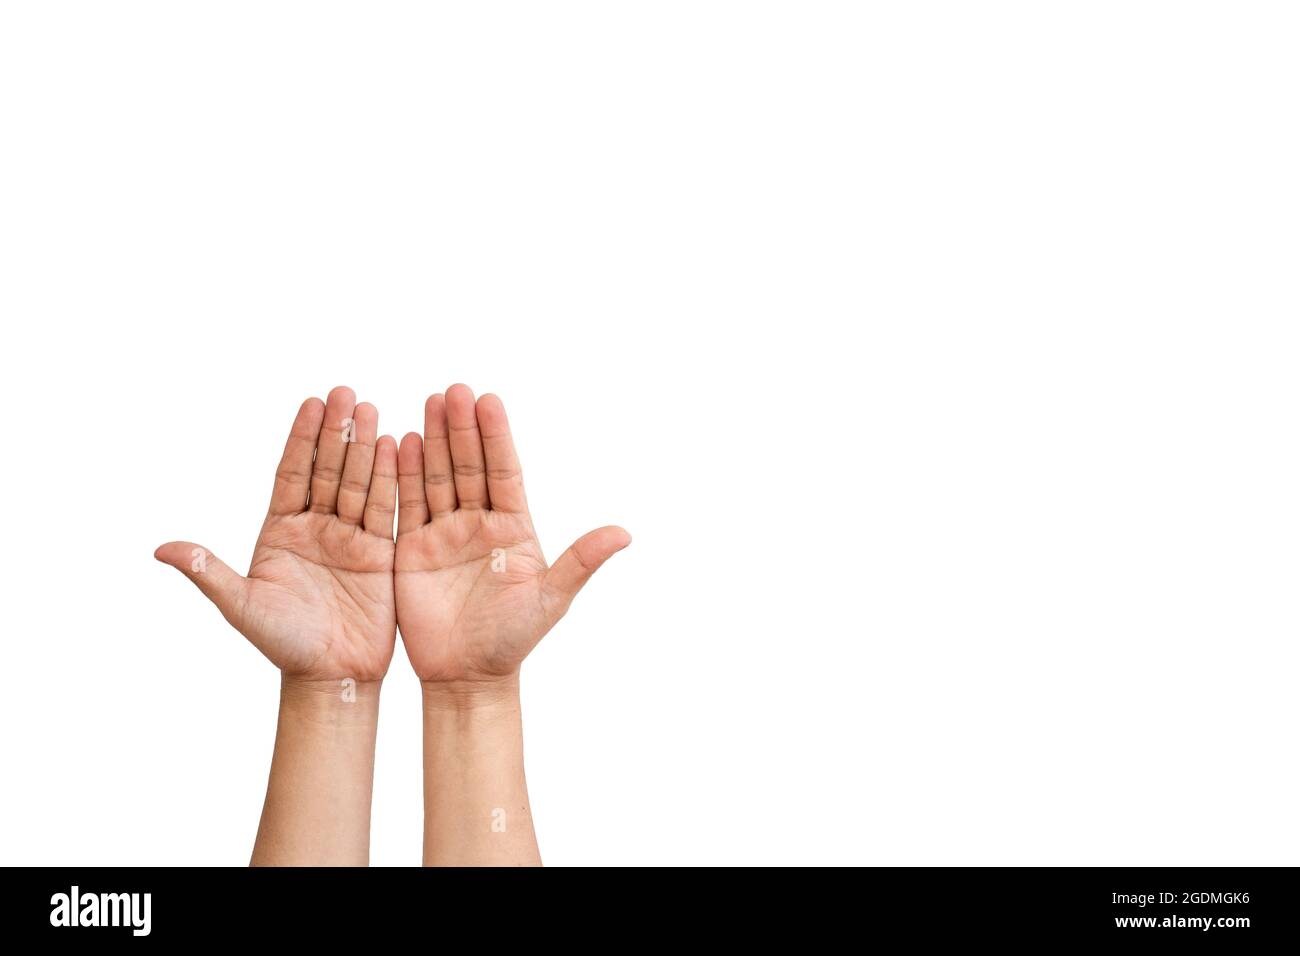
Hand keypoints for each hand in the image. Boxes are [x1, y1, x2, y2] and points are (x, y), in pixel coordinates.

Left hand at [155, 386, 397, 681]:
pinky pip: (388, 510)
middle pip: (329, 470)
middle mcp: (316, 528)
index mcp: (281, 532)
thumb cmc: (282, 645)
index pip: (292, 474)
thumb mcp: (240, 606)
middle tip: (347, 393)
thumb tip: (162, 547)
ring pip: (359, 483)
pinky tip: (399, 448)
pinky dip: (393, 479)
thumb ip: (207, 571)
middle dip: (338, 432)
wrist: (331, 677)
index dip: (302, 439)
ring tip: (373, 410)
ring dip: (367, 447)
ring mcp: (350, 538)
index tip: (312, 403)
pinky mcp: (381, 554)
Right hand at [394, 384, 628, 684]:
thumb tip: (626, 533)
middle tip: (453, 389)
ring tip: (429, 402)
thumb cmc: (514, 640)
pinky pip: (407, 505)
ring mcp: (444, 533)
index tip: (488, 399)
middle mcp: (479, 522)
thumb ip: (582, 561)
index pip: (505, 471)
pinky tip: (400, 443)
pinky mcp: (412, 549)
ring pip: (438, 477)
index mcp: (513, 527)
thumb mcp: (552, 599)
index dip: (497, 436)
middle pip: (469, 465)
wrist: (468, 676)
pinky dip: (403, 475)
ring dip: (434, 441)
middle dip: (462, 427)